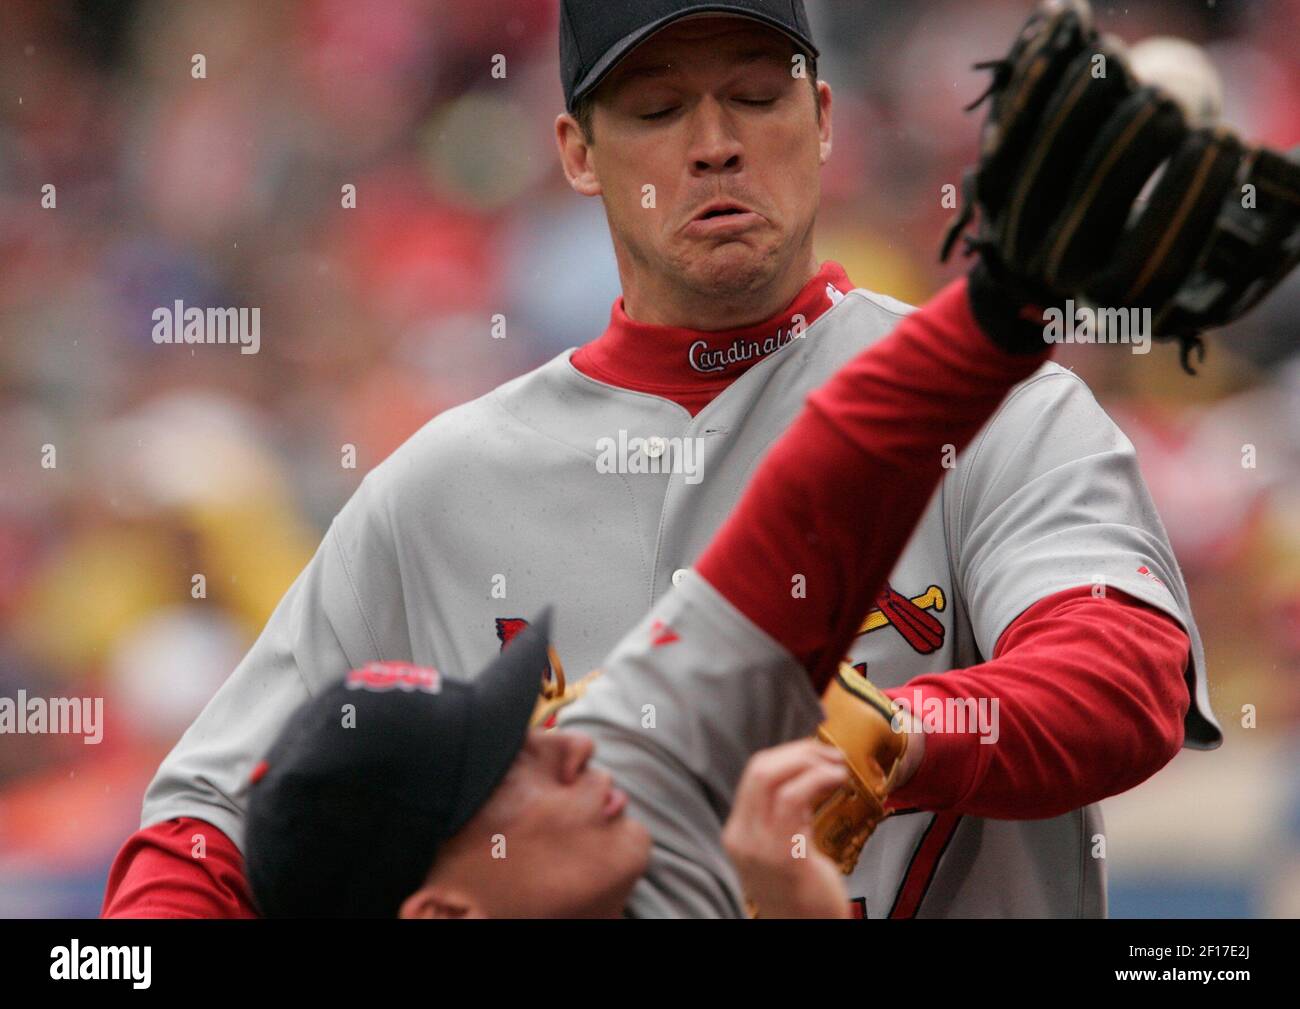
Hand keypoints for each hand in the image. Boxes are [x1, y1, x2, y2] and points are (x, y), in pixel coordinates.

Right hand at [722, 739, 851, 918]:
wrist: (804, 931)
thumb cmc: (802, 891)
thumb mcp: (782, 846)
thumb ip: (785, 814)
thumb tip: (806, 773)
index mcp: (739, 831)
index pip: (754, 773)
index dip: (787, 754)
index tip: (815, 750)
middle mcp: (742, 836)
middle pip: (759, 769)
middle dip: (799, 752)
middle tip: (829, 752)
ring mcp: (758, 846)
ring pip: (773, 779)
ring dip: (810, 762)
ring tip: (837, 765)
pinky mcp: (783, 855)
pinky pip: (794, 800)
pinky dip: (818, 779)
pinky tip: (838, 779)